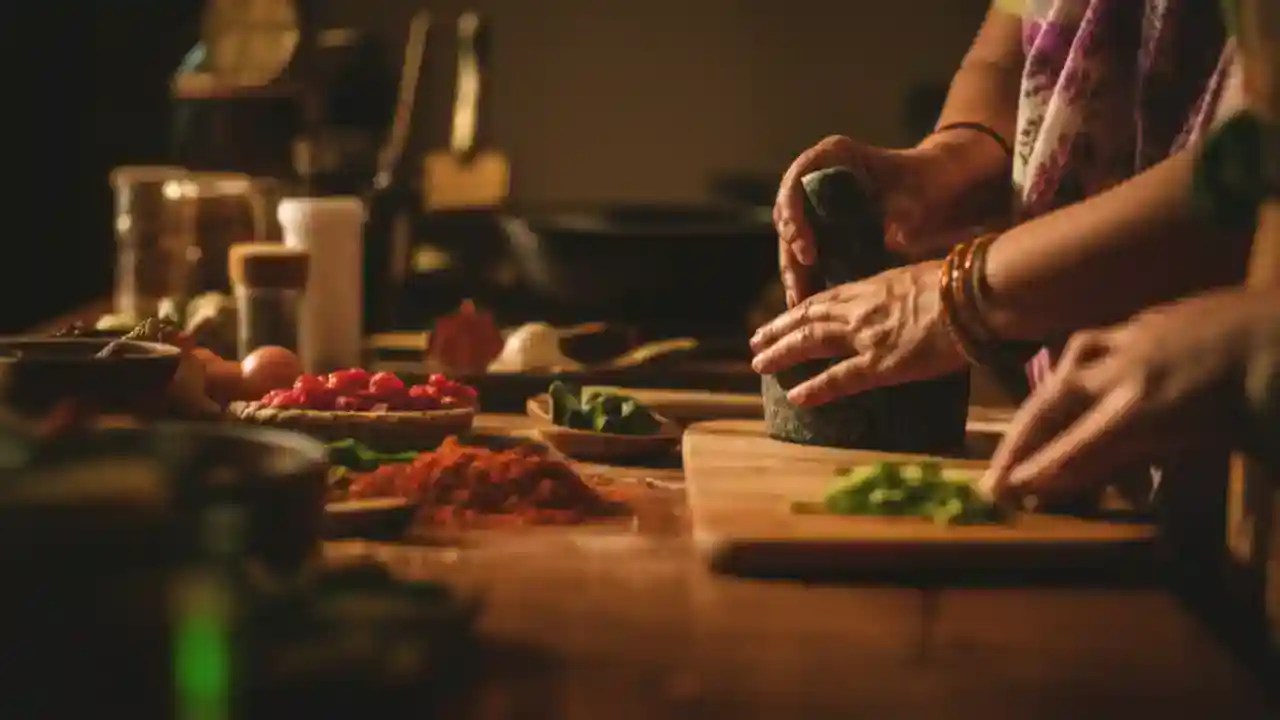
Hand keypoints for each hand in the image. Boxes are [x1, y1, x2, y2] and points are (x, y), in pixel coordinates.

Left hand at [749, 261, 965, 405]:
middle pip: (809, 317)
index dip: (802, 308)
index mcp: (874, 285)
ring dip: (782, 352)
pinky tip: (795, 396)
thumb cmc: (965, 281)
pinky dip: (815, 388)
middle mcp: (862, 308)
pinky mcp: (881, 364)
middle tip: (755, 342)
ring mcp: (867, 336)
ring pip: (812, 342)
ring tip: (759, 364)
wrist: (977, 294)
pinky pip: (840, 378)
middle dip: (779, 329)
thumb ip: (908, 281)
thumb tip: (910, 280)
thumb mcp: (926, 270)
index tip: (785, 316)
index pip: (827, 297)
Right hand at [774, 136, 992, 307]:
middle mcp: (818, 174)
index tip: (806, 252)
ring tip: (799, 303)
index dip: (793, 216)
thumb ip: (909, 212)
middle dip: (790, 255)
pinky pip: (808, 248)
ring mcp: (817, 198)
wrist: (937, 182)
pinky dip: (808, 273)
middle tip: (797, 290)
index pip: (797, 180)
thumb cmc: (930, 178)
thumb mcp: (922, 191)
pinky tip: (810, 300)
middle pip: (788, 215)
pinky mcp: (824, 221)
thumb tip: (893, 240)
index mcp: (834, 154)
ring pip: (793, 236)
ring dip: (794, 270)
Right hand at [980, 289, 1275, 505]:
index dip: (1039, 471)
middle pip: (1055, 404)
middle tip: (994, 476)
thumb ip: (1161, 457)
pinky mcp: (1158, 319)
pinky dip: (1082, 367)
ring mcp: (1141, 337)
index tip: (1004, 492)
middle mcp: (1131, 369)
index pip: (1077, 448)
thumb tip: (1125, 487)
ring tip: (1027, 429)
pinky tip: (1084, 378)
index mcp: (1149, 405)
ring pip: (1073, 366)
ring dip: (1043, 401)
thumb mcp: (1226, 437)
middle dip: (1019, 442)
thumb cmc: (1272, 392)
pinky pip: (1103, 343)